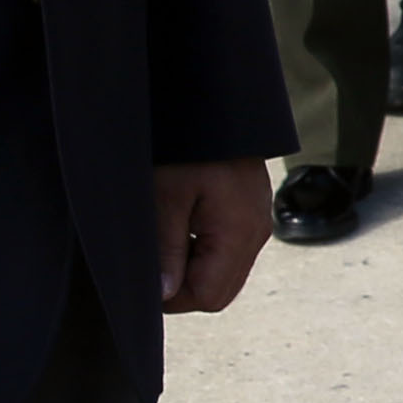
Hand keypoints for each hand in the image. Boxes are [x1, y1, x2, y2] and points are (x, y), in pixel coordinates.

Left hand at [154, 159, 271, 315]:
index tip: (144, 276)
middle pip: (219, 293)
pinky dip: (204, 253)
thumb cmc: (190, 146)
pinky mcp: (251, 216)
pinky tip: (183, 226)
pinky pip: (229, 253)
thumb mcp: (166, 196)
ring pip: (224, 276)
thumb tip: (164, 294)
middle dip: (182, 288)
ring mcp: (257, 226)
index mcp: (238, 234)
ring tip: (167, 237)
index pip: (207, 297)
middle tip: (152, 261)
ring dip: (192, 270)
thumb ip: (167, 249)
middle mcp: (256, 235)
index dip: (172, 297)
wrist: (218, 105)